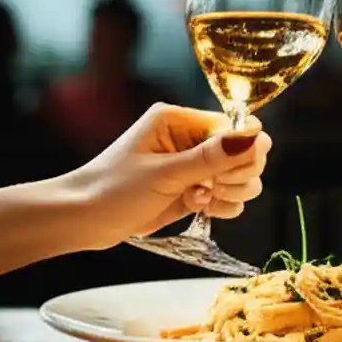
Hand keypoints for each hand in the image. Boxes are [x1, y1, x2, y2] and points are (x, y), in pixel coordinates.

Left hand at [64, 103, 271, 249]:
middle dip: (238, 175)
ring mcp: (191, 167)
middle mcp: (189, 139)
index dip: (242, 151)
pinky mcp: (191, 191)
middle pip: (243, 152)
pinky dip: (223, 206)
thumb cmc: (113, 190)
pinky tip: (201, 210)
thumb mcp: (166, 173)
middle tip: (212, 190)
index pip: (233, 128)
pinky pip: (226, 196)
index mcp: (178, 120)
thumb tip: (257, 137)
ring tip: (203, 201)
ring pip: (239, 177)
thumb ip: (214, 157)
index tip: (228, 174)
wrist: (84, 221)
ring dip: (231, 193)